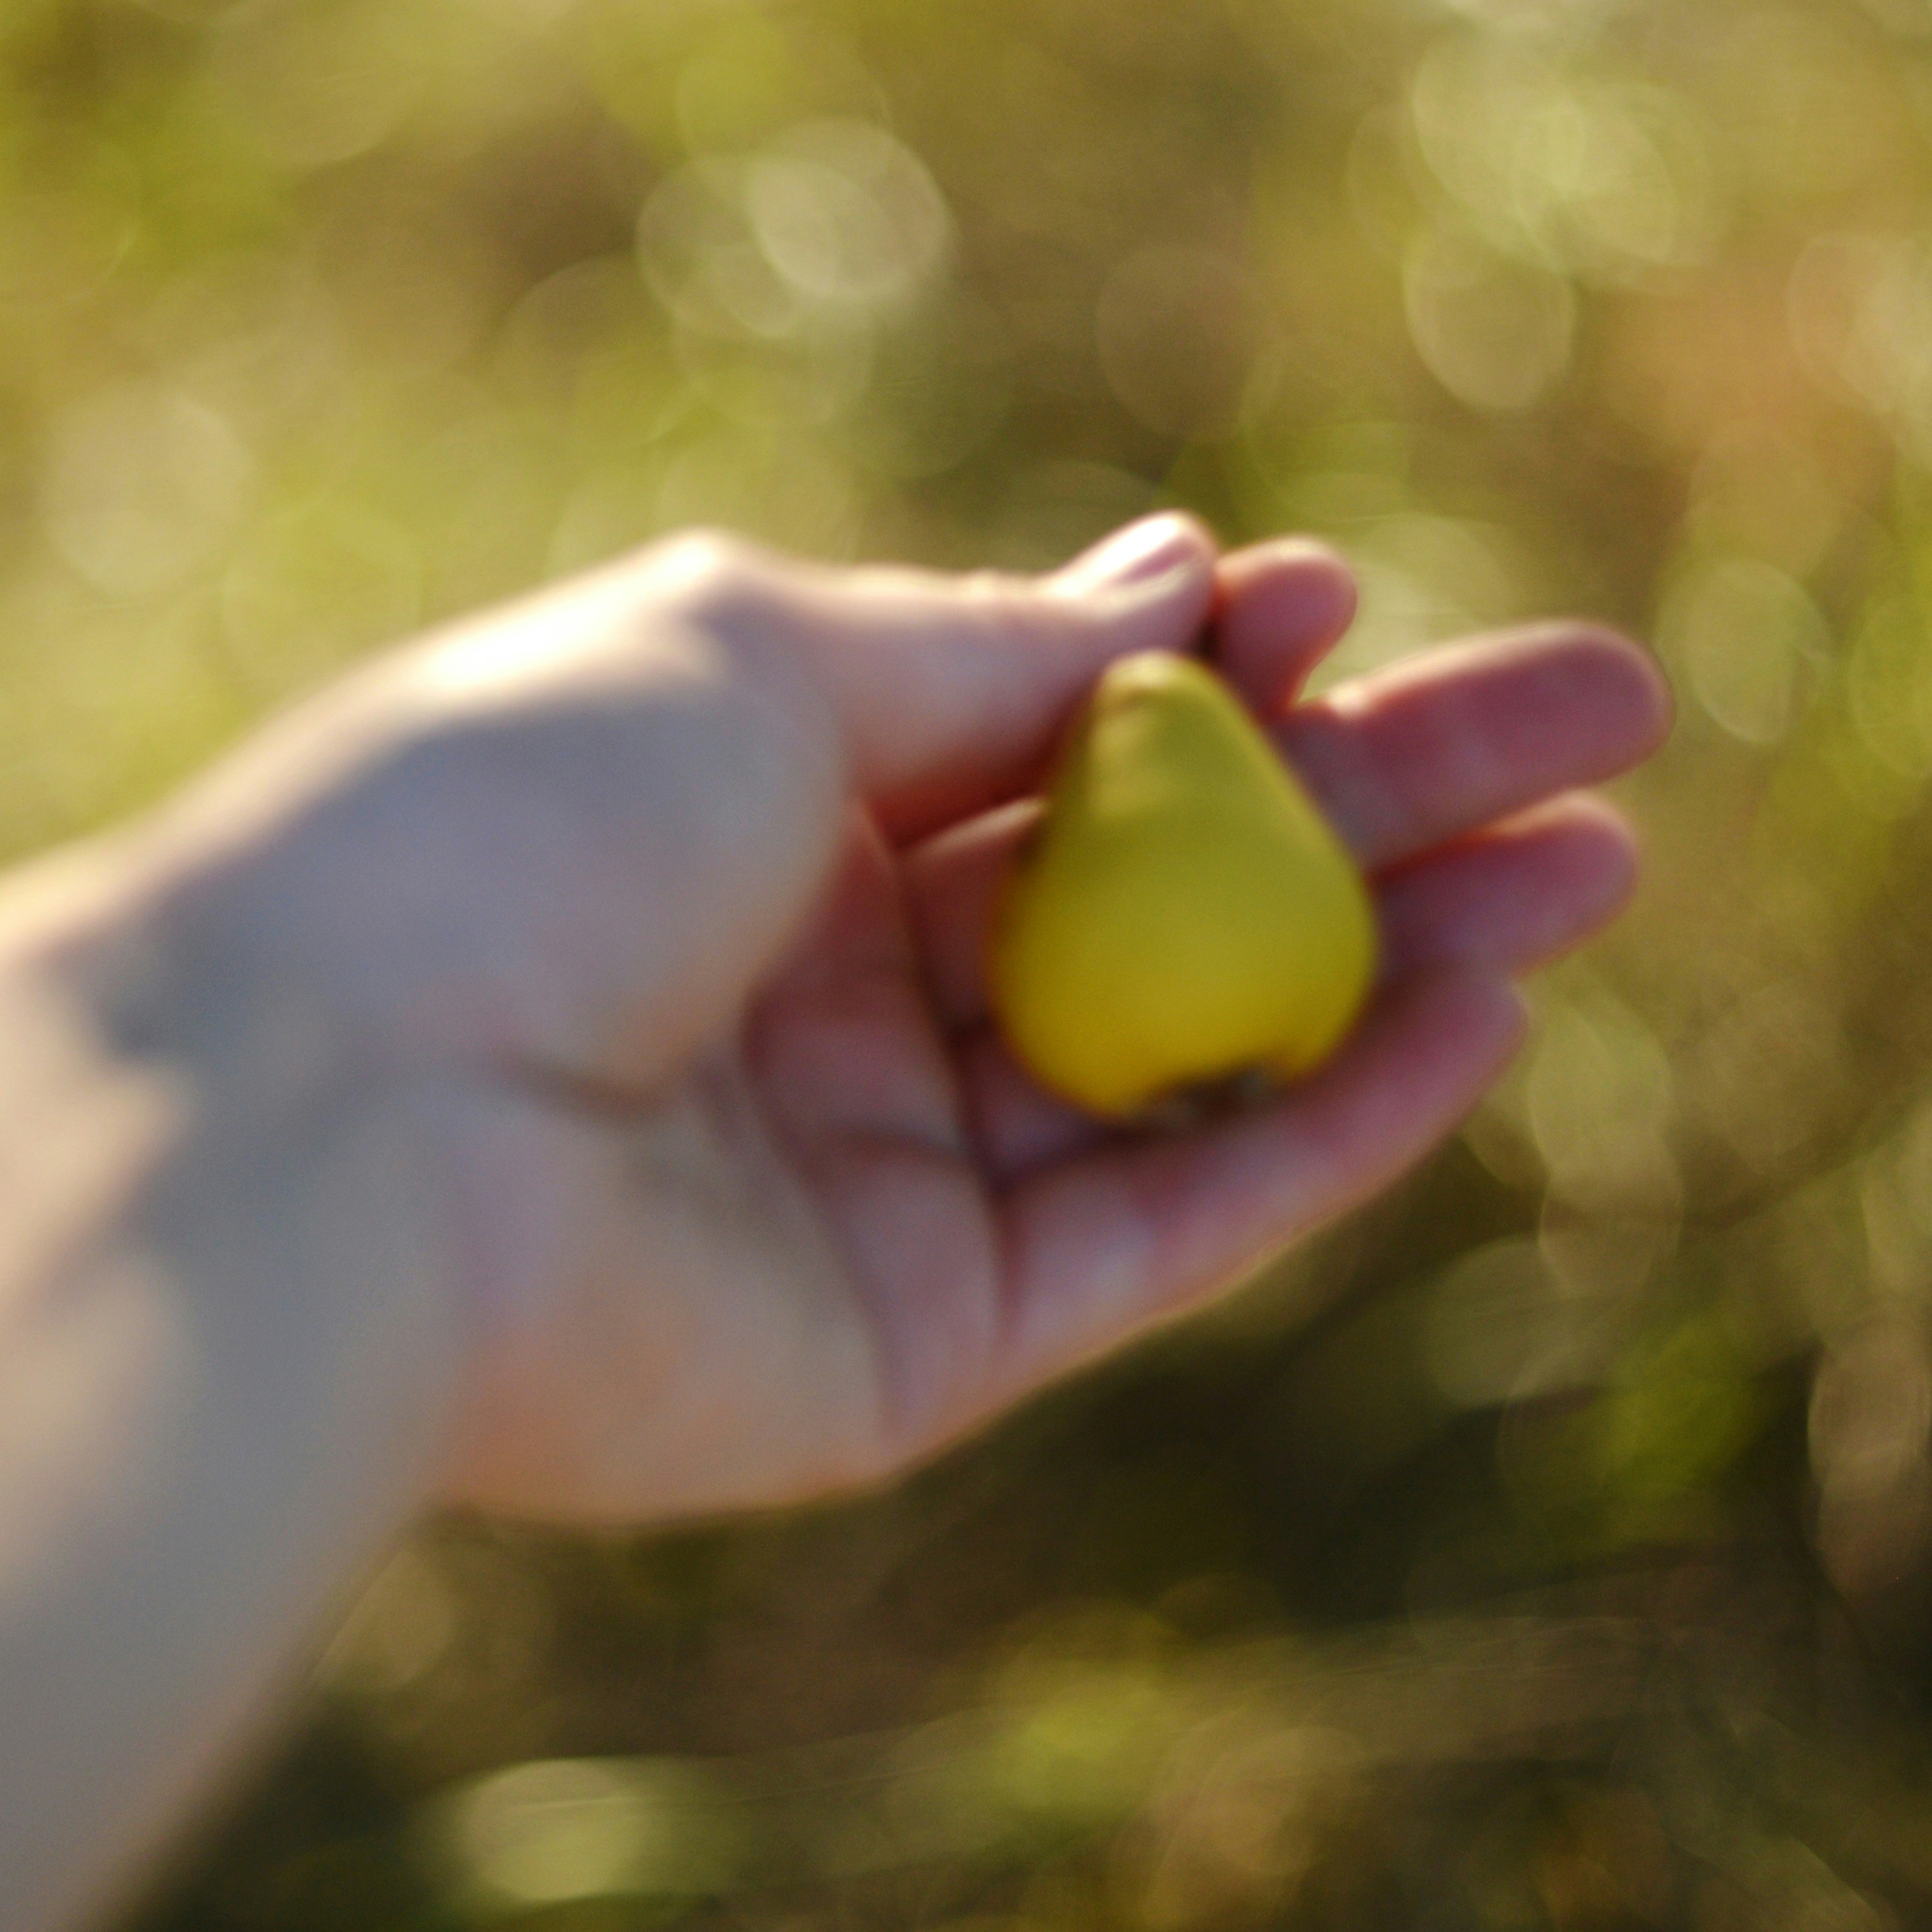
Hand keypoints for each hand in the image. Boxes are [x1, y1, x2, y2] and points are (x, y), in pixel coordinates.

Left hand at [148, 518, 1667, 1520]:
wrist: (325, 1118)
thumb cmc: (500, 829)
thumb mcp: (753, 655)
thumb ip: (983, 651)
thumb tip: (1180, 585)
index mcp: (742, 801)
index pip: (1032, 730)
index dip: (1203, 665)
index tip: (1346, 597)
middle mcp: (813, 987)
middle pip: (1155, 883)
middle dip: (1377, 795)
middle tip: (1606, 717)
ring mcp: (868, 1173)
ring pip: (1189, 1056)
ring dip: (1398, 954)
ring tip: (1598, 858)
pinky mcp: (910, 1347)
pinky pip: (1158, 1228)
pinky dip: (1316, 1127)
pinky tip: (1471, 1019)